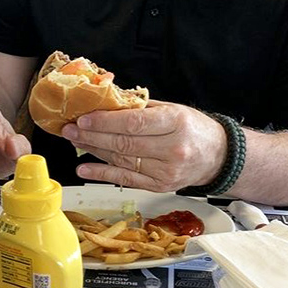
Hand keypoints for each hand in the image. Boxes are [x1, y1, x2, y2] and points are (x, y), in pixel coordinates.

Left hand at [62, 101, 226, 191]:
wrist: (218, 156)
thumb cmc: (193, 128)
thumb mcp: (173, 108)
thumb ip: (141, 107)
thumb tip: (107, 100)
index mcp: (175, 123)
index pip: (134, 123)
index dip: (106, 121)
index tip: (84, 118)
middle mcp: (172, 149)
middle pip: (124, 143)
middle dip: (92, 135)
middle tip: (70, 128)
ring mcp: (166, 171)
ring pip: (122, 160)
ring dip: (93, 151)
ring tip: (74, 141)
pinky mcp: (159, 186)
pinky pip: (126, 179)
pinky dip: (102, 174)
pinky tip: (84, 169)